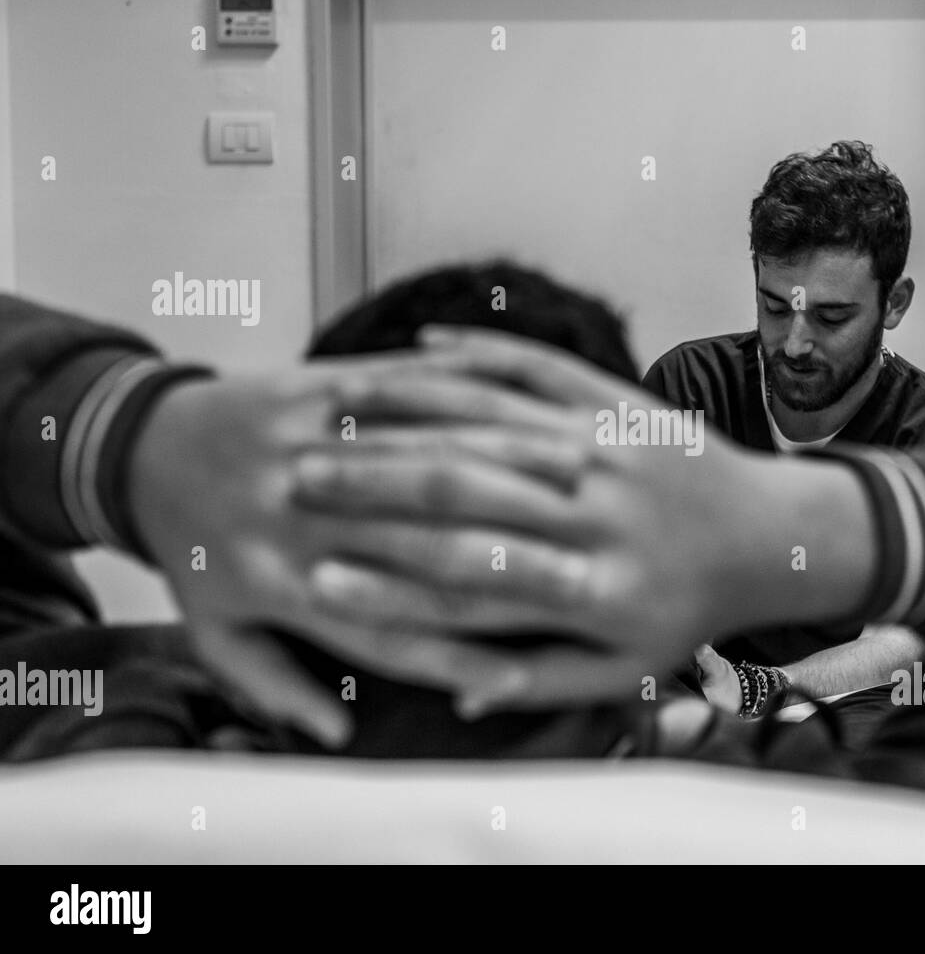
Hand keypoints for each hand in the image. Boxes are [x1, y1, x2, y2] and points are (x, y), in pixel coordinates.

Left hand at [128, 351, 584, 745]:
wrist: (135, 445)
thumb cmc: (190, 549)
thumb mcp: (214, 632)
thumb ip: (277, 687)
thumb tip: (339, 738)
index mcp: (281, 587)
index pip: (390, 635)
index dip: (460, 658)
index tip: (523, 672)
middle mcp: (297, 520)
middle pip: (423, 542)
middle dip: (509, 550)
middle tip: (585, 561)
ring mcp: (305, 447)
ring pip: (421, 460)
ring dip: (505, 465)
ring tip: (578, 473)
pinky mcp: (310, 391)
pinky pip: (394, 395)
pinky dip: (460, 402)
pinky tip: (510, 405)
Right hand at [292, 328, 875, 713]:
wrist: (770, 535)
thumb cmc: (689, 612)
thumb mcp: (626, 671)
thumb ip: (540, 681)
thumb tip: (455, 697)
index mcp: (600, 588)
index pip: (478, 582)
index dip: (392, 585)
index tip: (316, 582)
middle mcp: (598, 508)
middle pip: (469, 488)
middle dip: (373, 485)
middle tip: (292, 483)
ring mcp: (606, 443)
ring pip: (490, 418)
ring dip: (404, 412)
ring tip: (327, 413)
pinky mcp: (614, 400)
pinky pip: (537, 366)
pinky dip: (477, 354)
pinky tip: (418, 347)